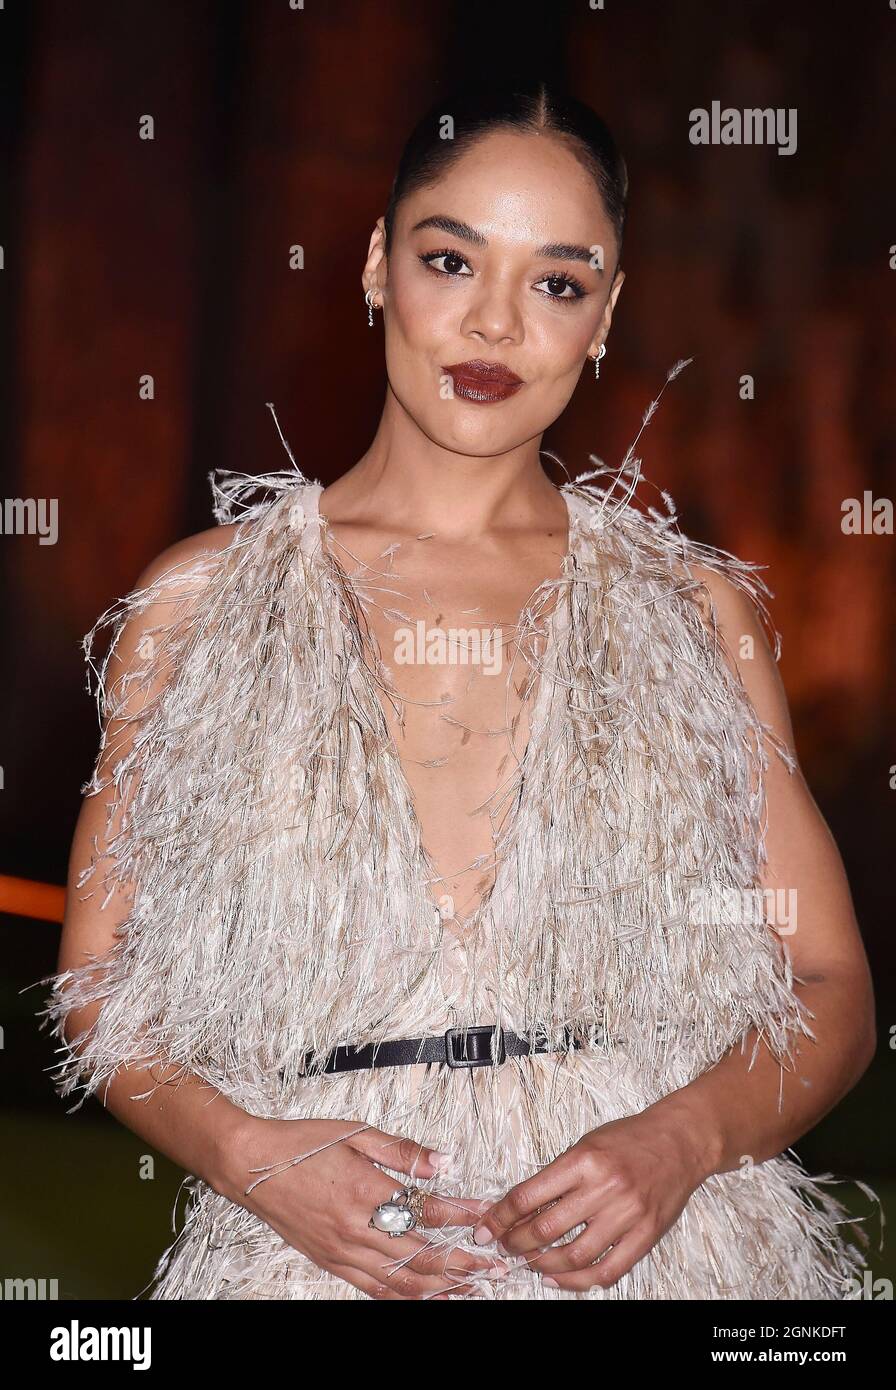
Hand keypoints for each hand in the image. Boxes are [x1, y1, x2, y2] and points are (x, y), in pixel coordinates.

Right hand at [220, 1116, 508, 1299]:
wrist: (250, 1164)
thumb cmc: (301, 1144)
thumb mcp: (354, 1133)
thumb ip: (401, 1151)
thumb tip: (444, 1161)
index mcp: (365, 1190)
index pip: (427, 1210)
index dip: (463, 1216)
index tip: (489, 1216)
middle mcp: (356, 1228)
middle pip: (422, 1255)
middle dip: (464, 1264)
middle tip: (496, 1267)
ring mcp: (342, 1251)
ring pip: (402, 1282)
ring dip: (442, 1287)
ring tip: (473, 1289)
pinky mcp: (332, 1263)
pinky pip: (375, 1290)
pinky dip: (406, 1297)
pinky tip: (427, 1297)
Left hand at [470, 1103, 709, 1291]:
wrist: (679, 1141)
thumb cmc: (629, 1139)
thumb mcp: (586, 1143)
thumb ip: (557, 1175)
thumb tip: (519, 1206)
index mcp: (583, 1160)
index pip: (528, 1195)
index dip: (501, 1216)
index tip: (486, 1227)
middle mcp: (604, 1188)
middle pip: (546, 1228)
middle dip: (516, 1243)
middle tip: (504, 1246)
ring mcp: (627, 1215)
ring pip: (573, 1255)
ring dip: (543, 1264)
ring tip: (529, 1263)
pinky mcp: (645, 1235)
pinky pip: (606, 1270)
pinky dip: (578, 1281)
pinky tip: (559, 1279)